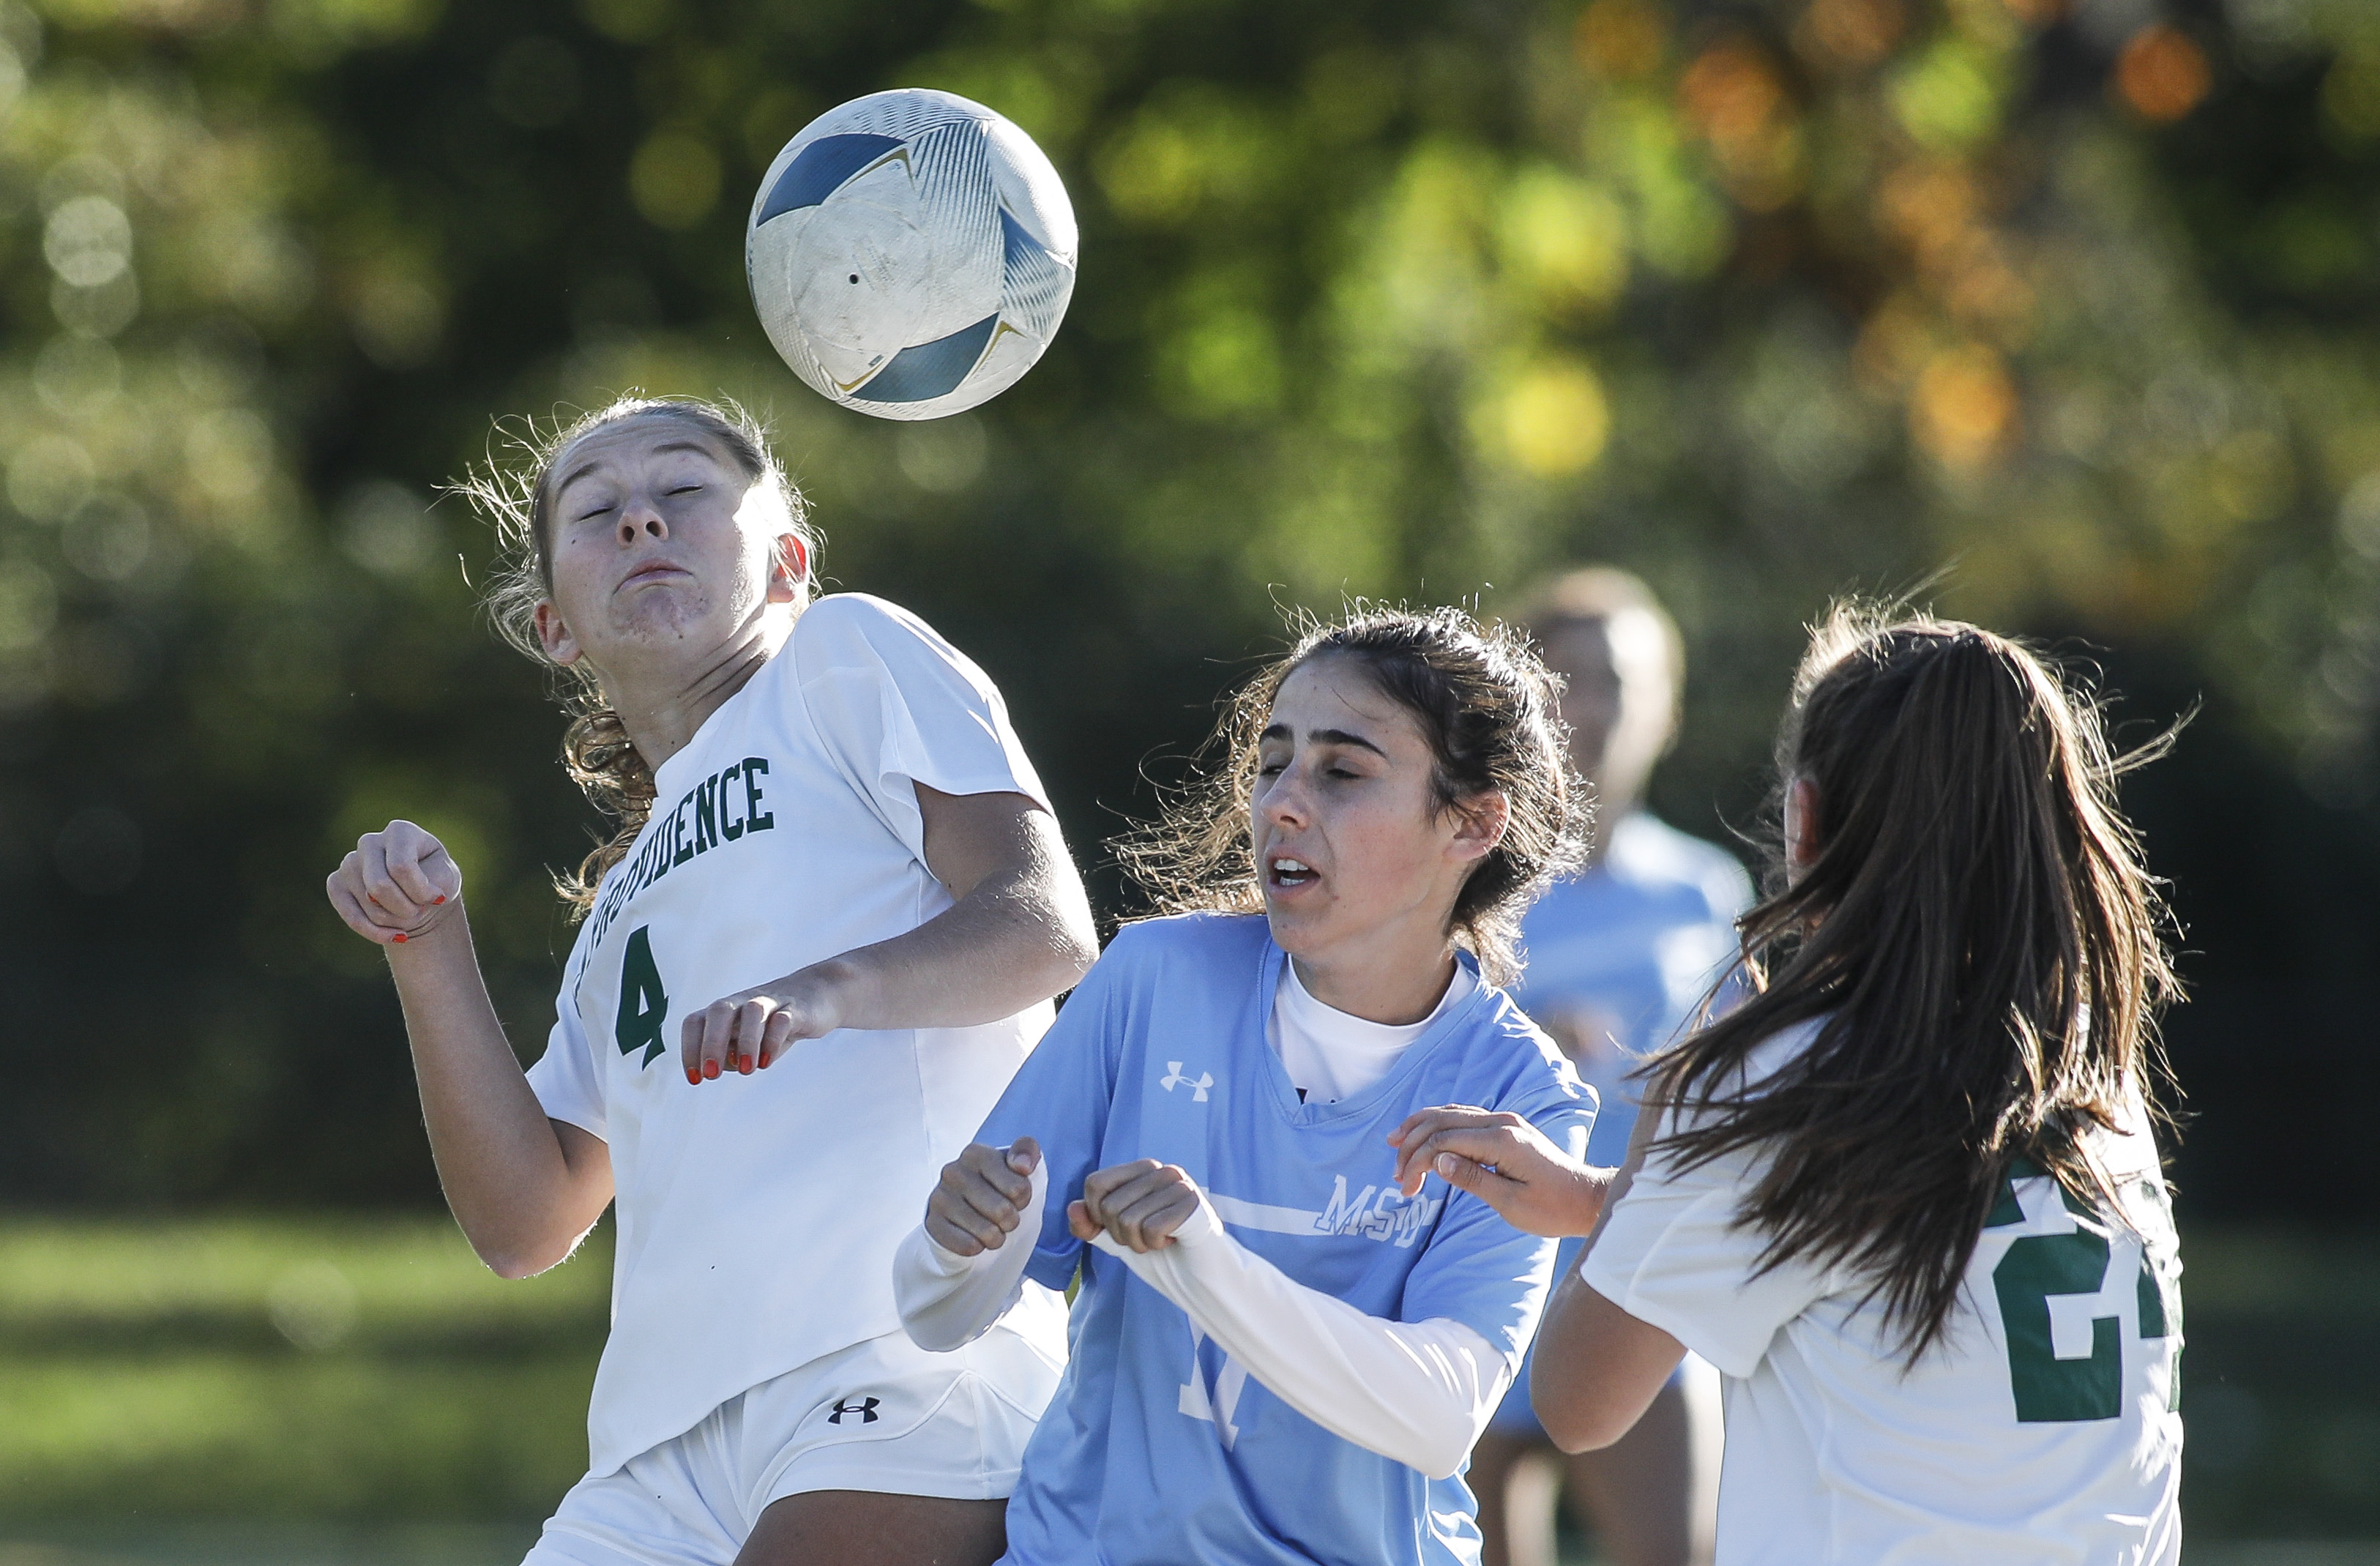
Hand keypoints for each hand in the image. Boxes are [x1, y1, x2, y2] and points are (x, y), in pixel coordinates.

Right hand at [326, 820, 462, 945]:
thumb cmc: (436, 881)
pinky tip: (395, 935)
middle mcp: (370, 842)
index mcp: (400, 831)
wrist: (423, 896)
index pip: (401, 867)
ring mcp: (349, 862)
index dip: (421, 892)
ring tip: (409, 914)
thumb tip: (371, 897)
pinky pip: (352, 919)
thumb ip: (417, 882)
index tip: (436, 898)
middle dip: (406, 909)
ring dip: (397, 922)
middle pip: (379, 887)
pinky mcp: (335, 884)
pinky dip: (378, 933)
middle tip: (421, 910)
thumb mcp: (446, 879)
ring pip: (370, 908)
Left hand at [680, 964, 846, 1083]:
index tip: (696, 1079)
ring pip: (753, 1012)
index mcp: (725, 1011)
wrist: (817, 996)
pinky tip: (767, 1061)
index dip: (689, 1050)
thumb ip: (731, 1055)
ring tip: (746, 1071)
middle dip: (711, 1043)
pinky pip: (783, 1020)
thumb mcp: (747, 1043)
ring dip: (746, 1043)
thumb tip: (722, 1065)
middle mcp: (743, 1002)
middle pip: (719, 1011)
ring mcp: (770, 1002)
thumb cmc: (772, 1025)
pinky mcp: (796, 1008)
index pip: (696, 1022)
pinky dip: (773, 1042)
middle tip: (712, 1075)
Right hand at [924, 1139, 1040, 1257]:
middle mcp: (953, 1172)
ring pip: (988, 1233)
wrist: (965, 1212)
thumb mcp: (1016, 1164)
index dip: (1024, 1199)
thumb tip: (1022, 1165)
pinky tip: (973, 1236)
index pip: (1019, 1188)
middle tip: (1002, 1216)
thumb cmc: (997, 1187)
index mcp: (975, 1153)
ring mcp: (940, 1198)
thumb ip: (1027, 1151)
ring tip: (989, 1227)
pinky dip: (978, 1247)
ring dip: (996, 1236)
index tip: (1013, 1194)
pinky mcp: (932, 1224)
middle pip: (1004, 1212)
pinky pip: (969, 1246)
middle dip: (1011, 1220)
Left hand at [1068, 1159, 1201, 1252]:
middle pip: (1109, 1205)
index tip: (1120, 1229)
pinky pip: (1151, 1229)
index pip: (1095, 1183)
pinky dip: (1156, 1245)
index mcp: (1143, 1169)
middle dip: (1121, 1236)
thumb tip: (1072, 1208)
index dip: (1096, 1216)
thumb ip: (1093, 1225)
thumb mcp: (1119, 1239)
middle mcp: (1161, 1170)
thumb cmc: (1162, 1255)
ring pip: (1128, 1220)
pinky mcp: (1192, 1204)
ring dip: (1140, 1243)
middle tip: (1146, 1238)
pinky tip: (1174, 1241)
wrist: (1202, 1277)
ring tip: (1161, 1240)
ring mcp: (1179, 1185)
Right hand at [1387, 1106, 1610, 1237]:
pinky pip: (1464, 1117)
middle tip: (1396, 1174)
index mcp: (1503, 1141)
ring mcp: (1505, 1121)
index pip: (1444, 1142)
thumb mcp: (1511, 1204)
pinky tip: (1424, 1135)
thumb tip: (1438, 1162)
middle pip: (1442, 1121)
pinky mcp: (1506, 1127)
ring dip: (1421, 1129)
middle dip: (1413, 1145)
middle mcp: (1502, 1122)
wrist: (1587, 1198)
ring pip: (1451, 1113)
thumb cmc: (1553, 1209)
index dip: (1418, 1163)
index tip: (1405, 1189)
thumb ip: (1473, 1179)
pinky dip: (1439, 1125)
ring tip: (1395, 1144)